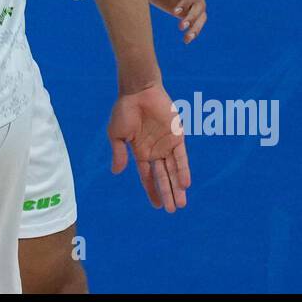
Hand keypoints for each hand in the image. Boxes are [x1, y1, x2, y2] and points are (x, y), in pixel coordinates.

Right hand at [108, 84, 190, 212]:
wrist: (139, 91)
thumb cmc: (125, 110)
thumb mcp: (116, 134)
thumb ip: (118, 153)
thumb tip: (116, 172)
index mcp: (140, 152)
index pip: (147, 176)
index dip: (152, 191)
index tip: (157, 206)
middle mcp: (155, 151)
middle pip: (162, 177)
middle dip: (167, 193)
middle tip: (172, 210)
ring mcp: (167, 145)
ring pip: (173, 171)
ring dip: (176, 187)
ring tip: (180, 203)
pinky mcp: (177, 136)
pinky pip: (181, 157)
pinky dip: (183, 170)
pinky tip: (185, 184)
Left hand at [142, 0, 206, 44]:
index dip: (186, 0)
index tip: (174, 12)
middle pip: (199, 2)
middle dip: (192, 15)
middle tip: (181, 26)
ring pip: (201, 14)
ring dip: (196, 26)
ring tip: (187, 38)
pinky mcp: (188, 10)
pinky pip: (195, 21)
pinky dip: (193, 30)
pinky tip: (187, 40)